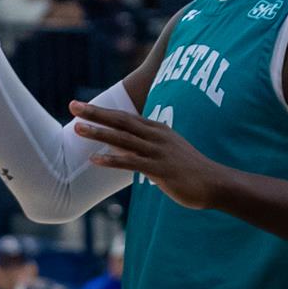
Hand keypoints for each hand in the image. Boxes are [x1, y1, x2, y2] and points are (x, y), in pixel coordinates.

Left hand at [72, 101, 230, 209]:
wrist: (215, 183)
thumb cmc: (187, 167)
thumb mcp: (165, 148)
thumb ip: (142, 143)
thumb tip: (116, 143)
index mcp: (156, 129)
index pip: (123, 116)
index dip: (101, 110)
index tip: (80, 105)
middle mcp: (155, 136)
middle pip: (120, 121)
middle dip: (95, 113)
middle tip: (72, 106)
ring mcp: (158, 152)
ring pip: (123, 139)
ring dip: (99, 133)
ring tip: (77, 128)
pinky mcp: (161, 170)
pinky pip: (132, 163)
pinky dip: (112, 160)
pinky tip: (94, 160)